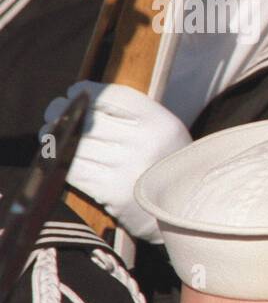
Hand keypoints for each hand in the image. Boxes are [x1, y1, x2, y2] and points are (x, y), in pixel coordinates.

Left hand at [42, 81, 190, 242]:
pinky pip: (74, 169)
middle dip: (63, 111)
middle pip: (90, 119)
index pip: (114, 96)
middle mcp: (146, 143)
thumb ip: (130, 114)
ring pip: (76, 144)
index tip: (75, 91)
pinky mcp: (111, 192)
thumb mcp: (163, 132)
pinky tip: (59, 155)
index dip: (88, 90)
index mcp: (161, 123)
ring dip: (56, 135)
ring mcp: (128, 169)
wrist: (180, 212)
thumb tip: (77, 99)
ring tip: (52, 131)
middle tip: (55, 110)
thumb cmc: (162, 164)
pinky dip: (60, 160)